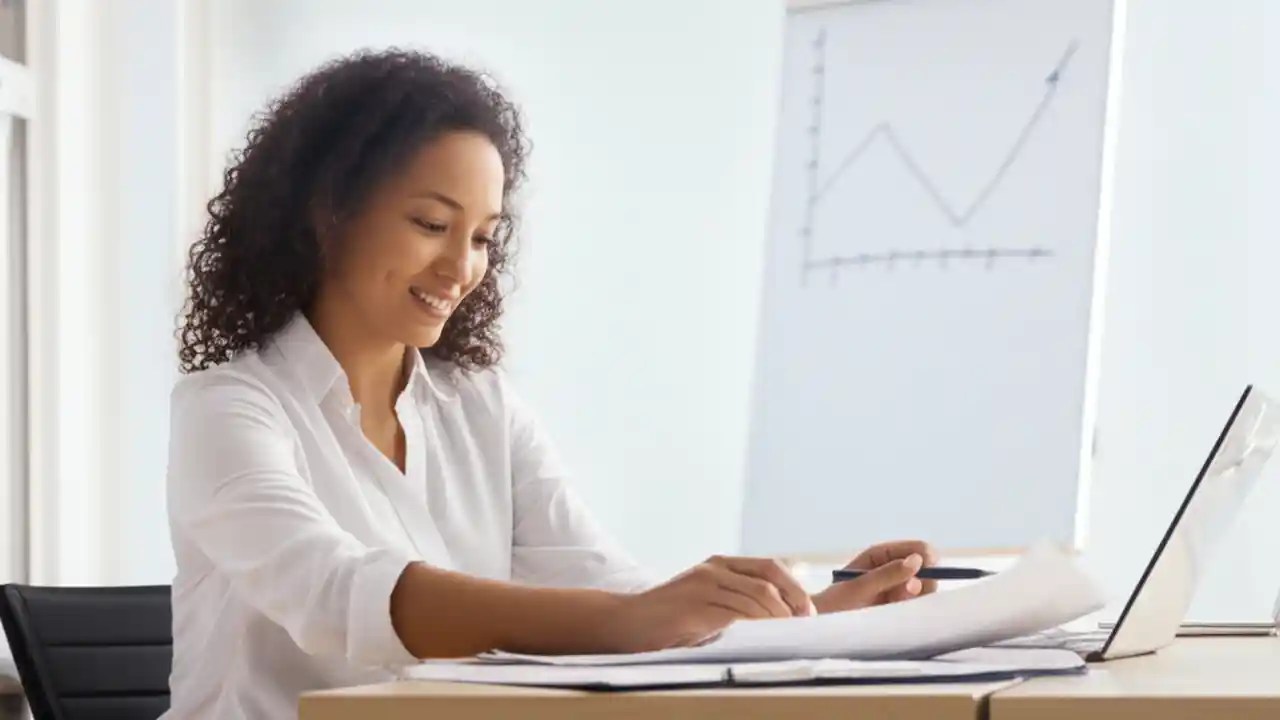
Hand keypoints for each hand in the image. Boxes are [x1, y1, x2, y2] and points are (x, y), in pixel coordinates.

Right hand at [608, 555, 814, 652]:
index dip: (794, 586)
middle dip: (795, 598)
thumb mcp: (708, 605)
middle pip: (770, 575)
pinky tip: (765, 634)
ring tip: (789, 632)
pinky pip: (738, 610)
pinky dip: (758, 623)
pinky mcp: (696, 603)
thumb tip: (776, 616)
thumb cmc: (670, 620)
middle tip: (806, 621)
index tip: (808, 610)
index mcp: (720, 565)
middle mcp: (715, 568)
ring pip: (758, 594)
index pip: (770, 566)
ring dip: (780, 615)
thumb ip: (735, 603)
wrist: (629, 623)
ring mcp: (705, 583)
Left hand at [811, 540, 939, 613]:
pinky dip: (913, 611)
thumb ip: (887, 574)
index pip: (917, 549)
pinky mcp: (899, 609)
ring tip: (891, 606)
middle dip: (923, 581)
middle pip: (927, 570)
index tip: (928, 566)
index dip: (925, 556)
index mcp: (881, 556)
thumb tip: (917, 561)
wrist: (821, 627)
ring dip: (916, 598)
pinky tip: (894, 615)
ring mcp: (897, 591)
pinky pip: (917, 607)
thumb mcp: (859, 587)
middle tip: (906, 592)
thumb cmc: (834, 604)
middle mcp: (892, 570)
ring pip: (925, 590)